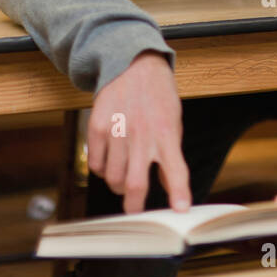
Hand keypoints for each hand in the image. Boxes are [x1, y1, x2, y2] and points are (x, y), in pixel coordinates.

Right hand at [87, 50, 190, 213]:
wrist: (132, 64)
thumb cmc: (157, 96)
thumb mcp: (173, 122)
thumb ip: (170, 154)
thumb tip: (169, 186)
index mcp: (166, 134)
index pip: (176, 170)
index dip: (179, 193)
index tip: (181, 211)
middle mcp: (142, 135)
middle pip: (135, 184)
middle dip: (134, 206)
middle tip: (135, 211)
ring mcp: (117, 131)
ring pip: (113, 179)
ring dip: (118, 185)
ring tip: (123, 176)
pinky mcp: (97, 127)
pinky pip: (95, 165)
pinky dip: (102, 169)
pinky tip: (110, 159)